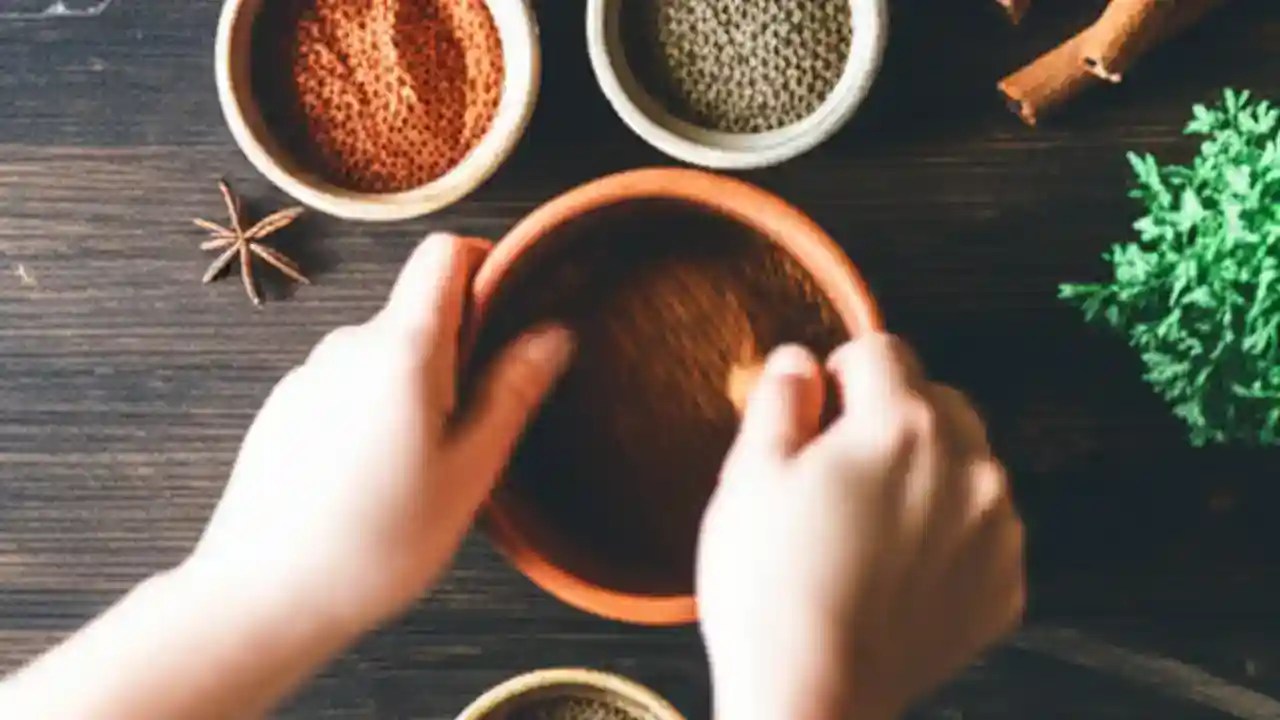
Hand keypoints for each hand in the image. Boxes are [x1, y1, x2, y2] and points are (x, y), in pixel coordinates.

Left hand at [185, 233, 573, 630]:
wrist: (263, 596)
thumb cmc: (377, 542)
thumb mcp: (470, 470)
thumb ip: (512, 391)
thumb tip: (551, 333)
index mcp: (402, 348)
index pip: (445, 253)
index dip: (485, 268)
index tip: (507, 318)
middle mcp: (348, 345)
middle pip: (418, 313)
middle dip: (457, 356)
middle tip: (471, 432)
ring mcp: (308, 376)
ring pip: (383, 357)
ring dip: (414, 392)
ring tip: (418, 472)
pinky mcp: (283, 410)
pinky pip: (346, 389)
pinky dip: (371, 416)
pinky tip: (370, 484)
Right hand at [698, 335, 1024, 719]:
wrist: (813, 698)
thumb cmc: (771, 585)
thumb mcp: (749, 475)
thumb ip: (779, 398)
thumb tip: (800, 359)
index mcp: (902, 423)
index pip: (881, 350)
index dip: (838, 376)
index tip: (816, 417)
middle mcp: (969, 465)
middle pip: (937, 401)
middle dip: (891, 418)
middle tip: (840, 474)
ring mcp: (997, 530)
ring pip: (967, 464)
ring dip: (927, 474)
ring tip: (869, 528)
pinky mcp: (1005, 585)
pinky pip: (982, 529)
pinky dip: (948, 534)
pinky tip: (896, 569)